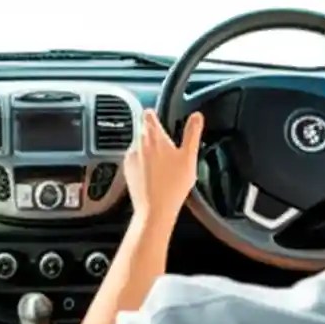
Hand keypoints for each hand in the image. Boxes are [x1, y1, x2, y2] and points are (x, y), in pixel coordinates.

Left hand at [123, 109, 204, 223]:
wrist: (154, 210)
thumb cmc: (173, 185)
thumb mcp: (189, 157)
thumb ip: (192, 133)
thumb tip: (197, 116)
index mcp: (153, 137)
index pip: (148, 114)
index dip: (154, 113)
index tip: (159, 117)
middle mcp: (138, 144)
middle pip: (143, 130)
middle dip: (154, 134)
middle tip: (168, 145)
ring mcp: (130, 157)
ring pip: (139, 145)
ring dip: (148, 148)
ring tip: (163, 162)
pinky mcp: (127, 171)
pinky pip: (135, 159)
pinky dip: (143, 162)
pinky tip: (154, 173)